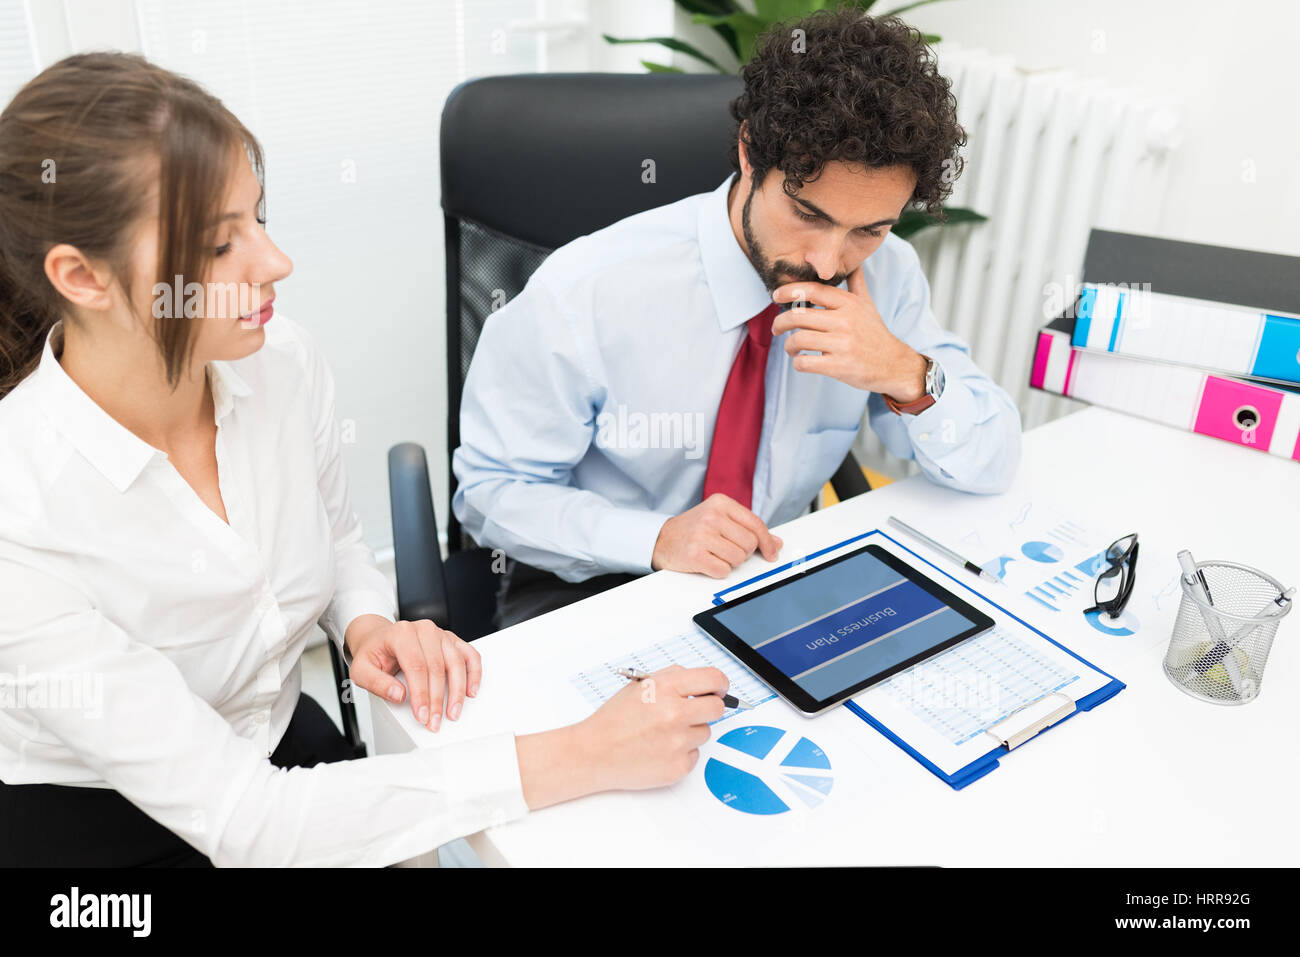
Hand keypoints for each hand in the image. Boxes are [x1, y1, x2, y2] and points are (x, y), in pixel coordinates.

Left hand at [346, 617, 481, 731]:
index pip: (416, 666)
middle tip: (435, 720)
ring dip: (458, 690)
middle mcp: (424, 630)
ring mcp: (440, 634)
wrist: (379, 639)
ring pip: (456, 662)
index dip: (421, 694)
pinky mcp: (451, 640)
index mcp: (401, 634)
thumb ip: (377, 683)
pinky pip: (469, 654)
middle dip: (438, 699)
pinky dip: (474, 673)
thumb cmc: (374, 654)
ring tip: (453, 711)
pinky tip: (471, 691)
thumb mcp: (361, 670)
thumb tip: (398, 695)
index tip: (422, 714)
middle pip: (437, 667)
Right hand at [515, 665, 729, 807]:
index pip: (714, 679)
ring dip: (690, 732)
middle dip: (708, 708)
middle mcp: (675, 713)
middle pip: (717, 708)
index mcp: (666, 687)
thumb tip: (704, 682)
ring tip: (663, 734)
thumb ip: (673, 679)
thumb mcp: (640, 686)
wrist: (594, 752)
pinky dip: (681, 752)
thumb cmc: (615, 719)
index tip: (720, 689)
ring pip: (705, 732)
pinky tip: (660, 750)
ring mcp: (678, 742)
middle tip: (694, 712)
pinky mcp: (678, 766)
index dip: (721, 684)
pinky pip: (694, 755)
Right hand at [651, 493, 781, 577]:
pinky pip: (723, 570)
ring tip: (716, 554)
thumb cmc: (694, 529)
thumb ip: (748, 529)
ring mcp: (702, 535)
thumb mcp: (721, 520)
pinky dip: (719, 570)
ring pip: (738, 558)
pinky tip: (708, 561)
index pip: (756, 524)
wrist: (662, 539)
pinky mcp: (695, 555)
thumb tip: (776, 543)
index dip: (768, 542)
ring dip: (731, 562)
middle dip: (743, 552)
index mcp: (721, 503)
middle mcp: (711, 516)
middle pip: (749, 543)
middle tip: (728, 549)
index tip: (772, 553)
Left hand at [771, 268, 926, 400]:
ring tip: (792, 348)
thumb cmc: (875, 334)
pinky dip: (797, 362)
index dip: (790, 291)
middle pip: (798, 316)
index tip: (776, 295)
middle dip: (780, 323)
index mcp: (848, 304)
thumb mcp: (867, 304)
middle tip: (777, 328)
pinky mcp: (838, 366)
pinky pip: (805, 362)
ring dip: (788, 346)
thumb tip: (854, 262)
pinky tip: (802, 360)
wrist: (894, 364)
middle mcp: (845, 321)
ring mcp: (841, 344)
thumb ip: (856, 283)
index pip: (813, 290)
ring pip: (798, 340)